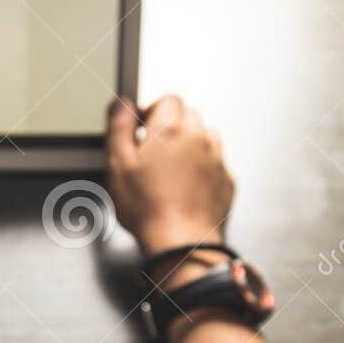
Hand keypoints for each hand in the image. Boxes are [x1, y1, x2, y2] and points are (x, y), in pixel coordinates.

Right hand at [105, 95, 233, 257]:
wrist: (181, 243)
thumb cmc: (148, 209)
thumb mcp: (117, 164)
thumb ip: (118, 127)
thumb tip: (122, 103)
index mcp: (169, 129)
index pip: (168, 99)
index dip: (153, 110)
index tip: (142, 129)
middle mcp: (198, 137)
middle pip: (188, 115)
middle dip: (172, 126)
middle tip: (153, 152)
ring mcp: (216, 158)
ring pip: (205, 136)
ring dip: (190, 144)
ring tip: (171, 169)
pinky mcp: (226, 180)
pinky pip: (216, 162)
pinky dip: (203, 167)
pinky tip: (186, 186)